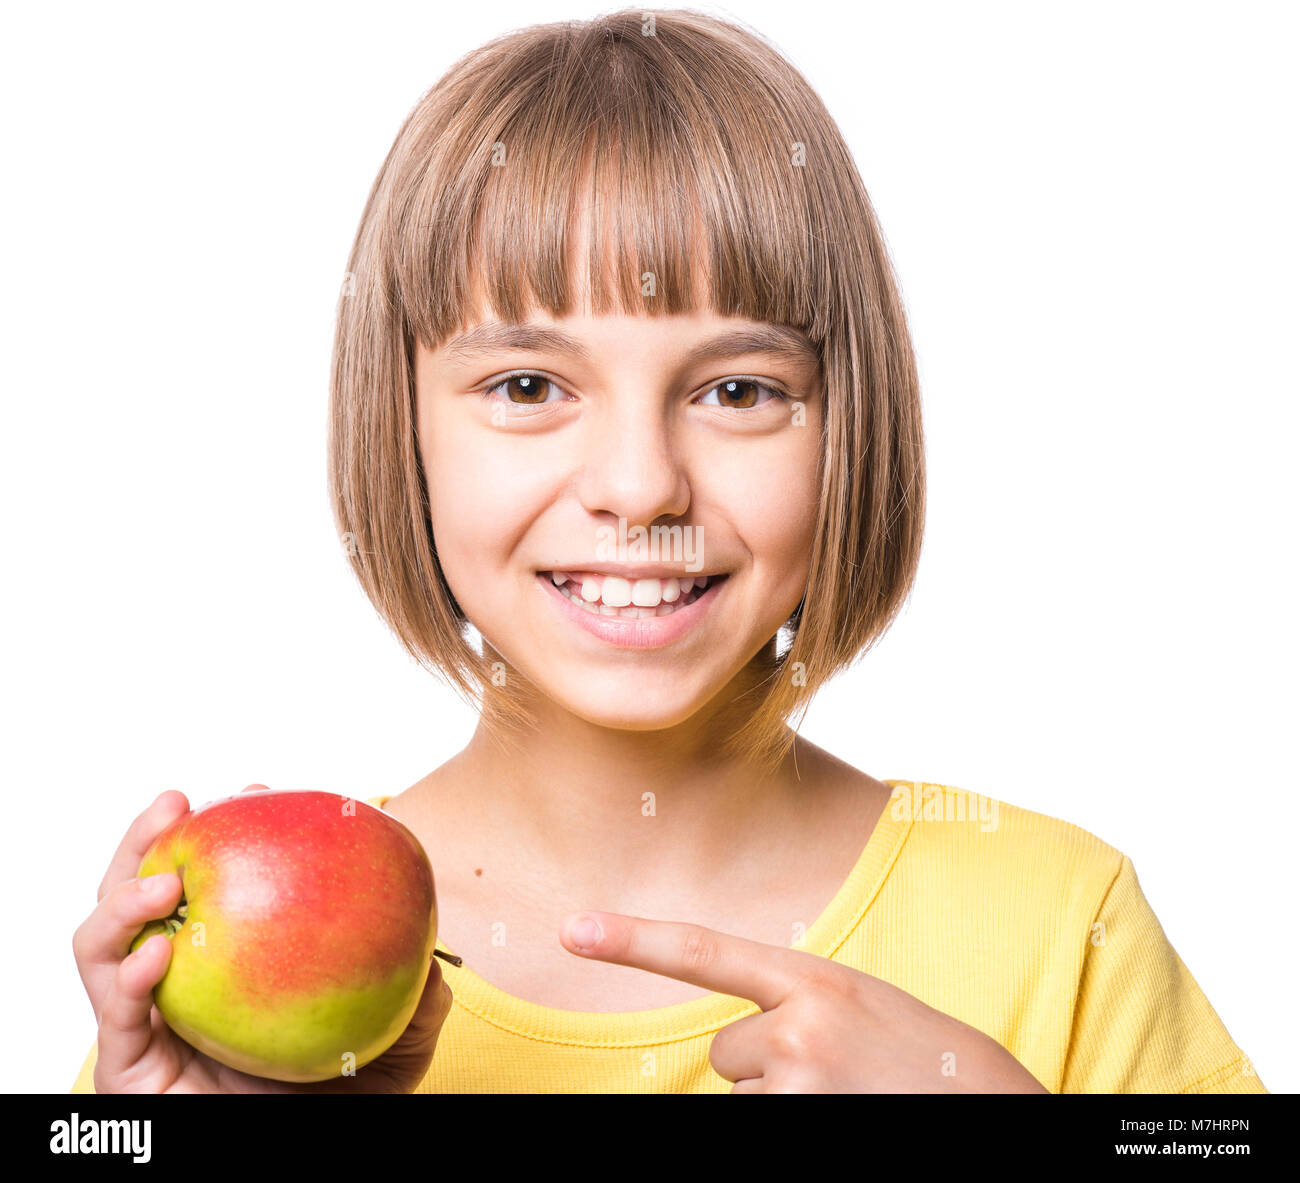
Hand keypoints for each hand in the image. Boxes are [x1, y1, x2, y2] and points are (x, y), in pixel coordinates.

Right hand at [73, 786, 452, 1093]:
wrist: (311, 1164)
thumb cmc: (345, 1106)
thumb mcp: (398, 1048)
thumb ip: (418, 999)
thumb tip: (433, 952)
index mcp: (232, 963)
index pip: (217, 883)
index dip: (228, 831)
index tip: (256, 791)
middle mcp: (182, 985)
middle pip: (144, 898)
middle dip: (146, 843)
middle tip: (176, 804)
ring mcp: (148, 1024)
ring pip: (103, 947)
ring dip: (120, 901)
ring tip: (164, 880)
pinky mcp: (129, 1072)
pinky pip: (115, 1019)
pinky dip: (126, 979)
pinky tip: (160, 954)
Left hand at [560, 911, 1048, 1093]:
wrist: (1004, 1109)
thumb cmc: (929, 1066)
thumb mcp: (865, 1010)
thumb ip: (800, 1006)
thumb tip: (738, 1047)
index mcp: (817, 981)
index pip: (706, 953)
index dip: (633, 939)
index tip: (571, 929)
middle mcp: (801, 1027)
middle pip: (728, 1052)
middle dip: (768, 1068)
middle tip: (839, 1075)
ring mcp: (802, 1083)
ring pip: (747, 1097)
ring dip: (786, 1103)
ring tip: (851, 1096)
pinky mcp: (804, 1127)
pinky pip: (761, 1123)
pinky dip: (791, 1123)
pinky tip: (846, 1113)